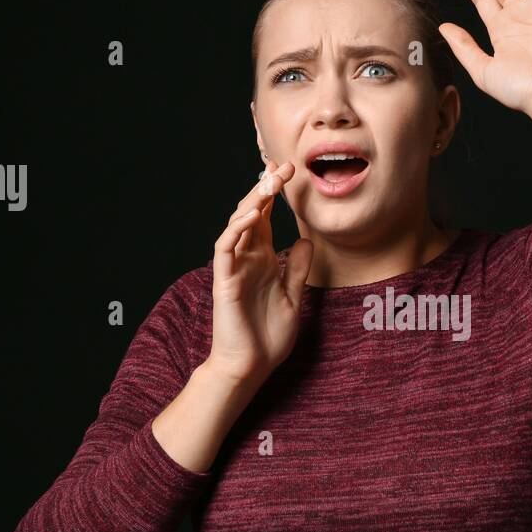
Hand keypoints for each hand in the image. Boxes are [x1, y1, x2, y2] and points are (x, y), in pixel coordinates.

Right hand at [206, 161, 313, 384]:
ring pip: (237, 225)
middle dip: (265, 188)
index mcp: (263, 259)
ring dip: (251, 202)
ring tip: (268, 183)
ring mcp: (234, 268)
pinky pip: (225, 249)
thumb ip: (297, 268)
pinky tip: (250, 215)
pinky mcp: (224, 281)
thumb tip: (307, 241)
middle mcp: (247, 258)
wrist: (251, 365)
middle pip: (251, 213)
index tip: (290, 171)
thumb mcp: (294, 296)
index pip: (267, 218)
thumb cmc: (269, 335)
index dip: (275, 194)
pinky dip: (235, 230)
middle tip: (281, 166)